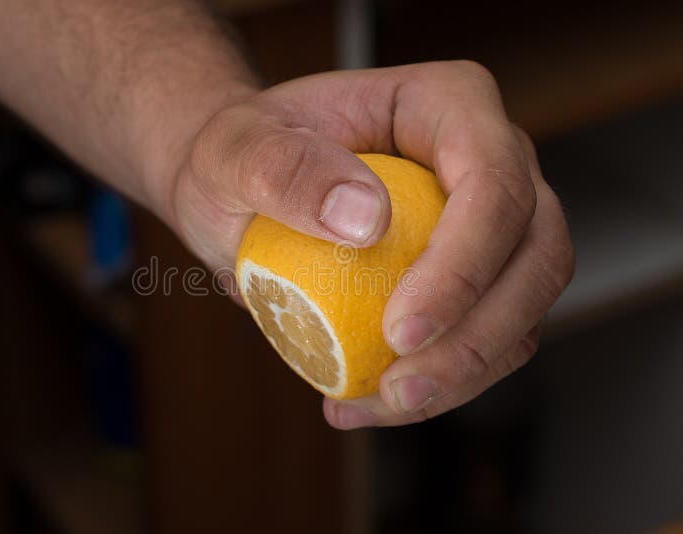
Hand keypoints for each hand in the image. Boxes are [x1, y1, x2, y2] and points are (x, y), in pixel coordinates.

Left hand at [169, 61, 573, 428]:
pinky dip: (442, 382)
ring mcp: (492, 223)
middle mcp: (490, 160)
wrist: (242, 190)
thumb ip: (285, 169)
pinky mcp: (475, 277)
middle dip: (479, 336)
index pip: (492, 182)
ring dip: (466, 373)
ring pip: (524, 309)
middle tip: (398, 387)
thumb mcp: (234, 151)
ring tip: (379, 402)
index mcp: (450, 105)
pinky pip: (487, 338)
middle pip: (536, 254)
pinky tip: (370, 400)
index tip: (398, 330)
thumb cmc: (243, 157)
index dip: (463, 265)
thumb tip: (369, 220)